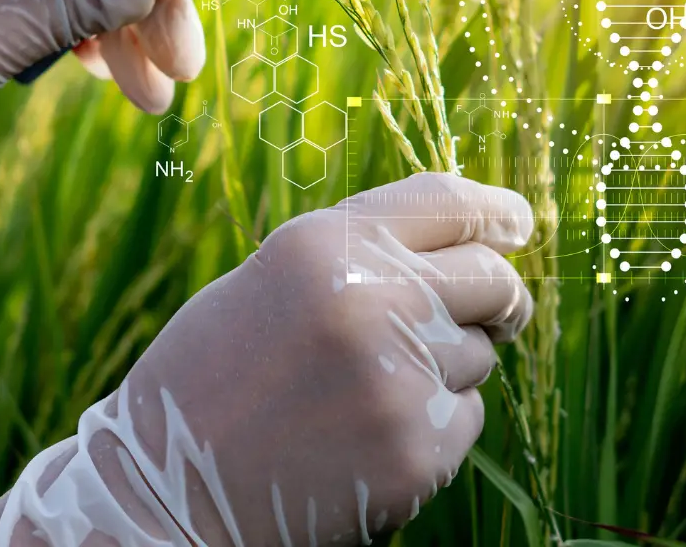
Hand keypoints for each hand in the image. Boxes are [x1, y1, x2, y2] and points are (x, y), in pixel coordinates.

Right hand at [0, 172, 533, 546]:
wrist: (165, 483)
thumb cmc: (217, 365)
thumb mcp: (280, 273)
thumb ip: (370, 247)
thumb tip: (478, 241)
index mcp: (326, 242)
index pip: (449, 202)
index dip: (496, 210)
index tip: (520, 223)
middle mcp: (372, 299)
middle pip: (493, 278)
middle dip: (498, 294)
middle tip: (491, 310)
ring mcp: (398, 380)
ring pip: (479, 354)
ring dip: (447, 361)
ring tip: (368, 384)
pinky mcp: (415, 453)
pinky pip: (465, 416)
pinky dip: (434, 420)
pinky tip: (368, 430)